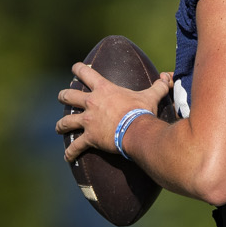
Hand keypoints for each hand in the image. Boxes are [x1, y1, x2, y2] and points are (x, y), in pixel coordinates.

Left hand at [55, 63, 172, 162]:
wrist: (137, 130)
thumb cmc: (142, 111)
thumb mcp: (151, 96)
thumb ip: (158, 86)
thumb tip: (167, 77)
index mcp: (103, 89)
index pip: (86, 73)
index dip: (78, 69)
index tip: (74, 68)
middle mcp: (91, 103)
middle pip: (69, 96)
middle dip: (63, 96)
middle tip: (61, 97)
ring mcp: (88, 121)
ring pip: (67, 121)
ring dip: (61, 125)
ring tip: (58, 128)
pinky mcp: (89, 137)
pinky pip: (76, 146)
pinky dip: (70, 153)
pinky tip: (67, 158)